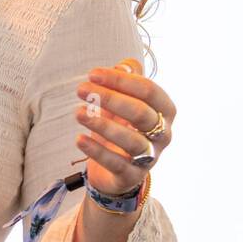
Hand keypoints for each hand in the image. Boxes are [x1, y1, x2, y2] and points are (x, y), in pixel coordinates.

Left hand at [74, 57, 174, 197]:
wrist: (117, 169)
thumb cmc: (123, 126)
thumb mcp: (125, 100)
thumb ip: (127, 80)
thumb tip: (125, 65)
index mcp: (165, 111)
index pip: (149, 90)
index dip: (121, 80)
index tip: (92, 74)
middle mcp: (163, 134)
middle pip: (140, 113)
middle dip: (110, 98)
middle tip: (80, 89)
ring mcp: (150, 157)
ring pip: (131, 140)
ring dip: (102, 124)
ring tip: (78, 113)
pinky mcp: (132, 176)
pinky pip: (117, 163)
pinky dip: (97, 151)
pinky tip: (79, 139)